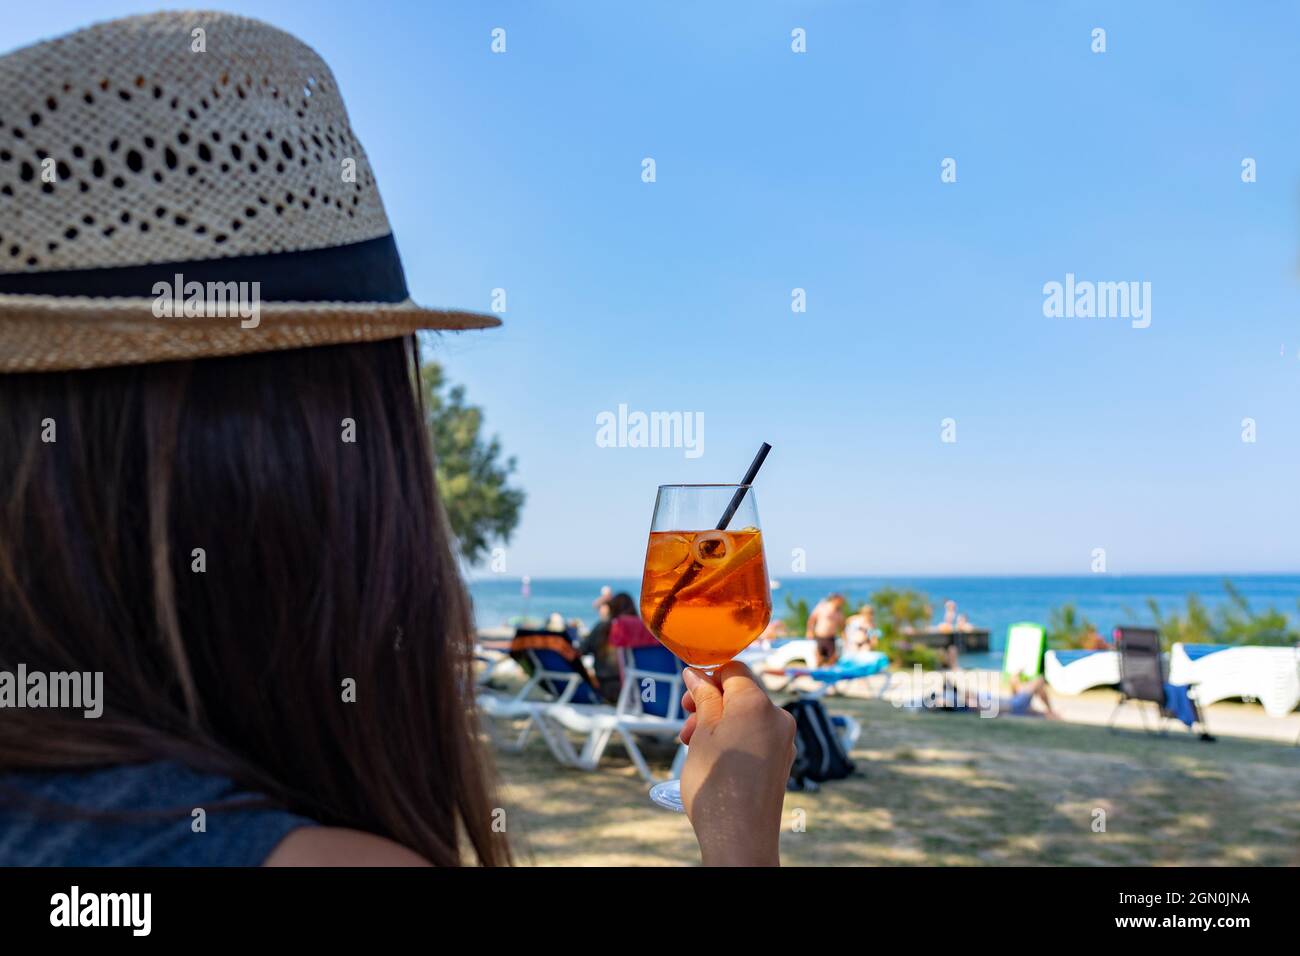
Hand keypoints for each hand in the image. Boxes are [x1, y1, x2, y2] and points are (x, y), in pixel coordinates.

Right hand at [678, 662, 795, 865]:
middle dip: (711, 706)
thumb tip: (696, 674)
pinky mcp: (783, 762)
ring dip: (720, 725)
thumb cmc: (716, 784)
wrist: (740, 838)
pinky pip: (758, 738)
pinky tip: (716, 762)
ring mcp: (784, 742)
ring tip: (696, 749)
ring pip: (747, 718)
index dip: (708, 678)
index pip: (733, 670)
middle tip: (687, 729)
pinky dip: (736, 741)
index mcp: (757, 703)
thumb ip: (703, 698)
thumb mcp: (702, 733)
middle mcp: (778, 717)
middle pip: (741, 695)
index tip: (688, 698)